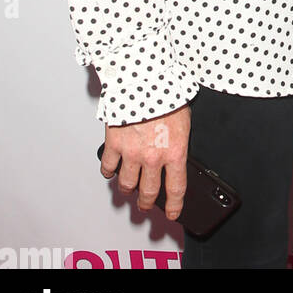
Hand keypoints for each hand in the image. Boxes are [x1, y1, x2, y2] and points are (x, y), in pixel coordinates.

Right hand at [100, 105, 190, 219]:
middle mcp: (153, 157)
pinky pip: (108, 167)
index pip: (177, 188)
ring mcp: (132, 153)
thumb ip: (178, 142)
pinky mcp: (114, 144)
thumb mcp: (184, 121)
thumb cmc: (168, 94)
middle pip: (149, 192)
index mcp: (175, 151)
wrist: (146, 79)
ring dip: (128, 188)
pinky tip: (111, 169)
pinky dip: (109, 171)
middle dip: (148, 203)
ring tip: (129, 188)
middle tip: (147, 205)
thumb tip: (176, 156)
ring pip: (127, 184)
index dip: (175, 206)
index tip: (174, 213)